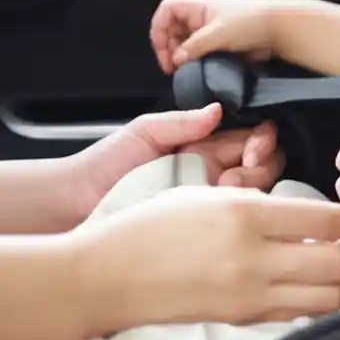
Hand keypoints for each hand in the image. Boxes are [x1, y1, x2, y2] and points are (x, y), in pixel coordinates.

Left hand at [70, 104, 285, 220]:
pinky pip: (235, 223)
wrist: (74, 205)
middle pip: (265, 164)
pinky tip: (224, 219)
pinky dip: (241, 219)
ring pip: (257, 194)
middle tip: (230, 180)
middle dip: (259, 169)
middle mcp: (215, 171)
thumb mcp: (144, 132)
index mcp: (205, 145)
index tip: (250, 151)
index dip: (262, 141)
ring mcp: (210, 202)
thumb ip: (181, 120)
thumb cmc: (103, 165)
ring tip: (221, 196)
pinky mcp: (203, 229)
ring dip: (250, 193)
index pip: (253, 136)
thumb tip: (218, 109)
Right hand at [70, 185, 339, 333]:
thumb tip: (304, 212)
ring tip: (326, 263)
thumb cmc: (153, 225)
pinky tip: (300, 281)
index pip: (328, 220)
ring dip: (338, 279)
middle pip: (338, 262)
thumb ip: (260, 202)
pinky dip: (312, 298)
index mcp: (245, 214)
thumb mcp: (208, 194)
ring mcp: (248, 294)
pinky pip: (299, 312)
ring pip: (329, 296)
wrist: (109, 275)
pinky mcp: (242, 318)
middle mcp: (253, 258)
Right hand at [150, 0, 279, 73]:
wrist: (278, 29)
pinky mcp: (219, 46)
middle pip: (172, 31)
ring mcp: (209, 32)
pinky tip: (199, 72)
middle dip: (169, 48)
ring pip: (185, 45)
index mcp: (197, 7)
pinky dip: (195, 63)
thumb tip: (177, 60)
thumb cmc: (251, 21)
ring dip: (183, 58)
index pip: (167, 11)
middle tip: (174, 67)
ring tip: (186, 71)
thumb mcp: (218, 33)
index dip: (160, 29)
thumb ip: (194, 47)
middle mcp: (201, 18)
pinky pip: (199, 55)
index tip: (164, 50)